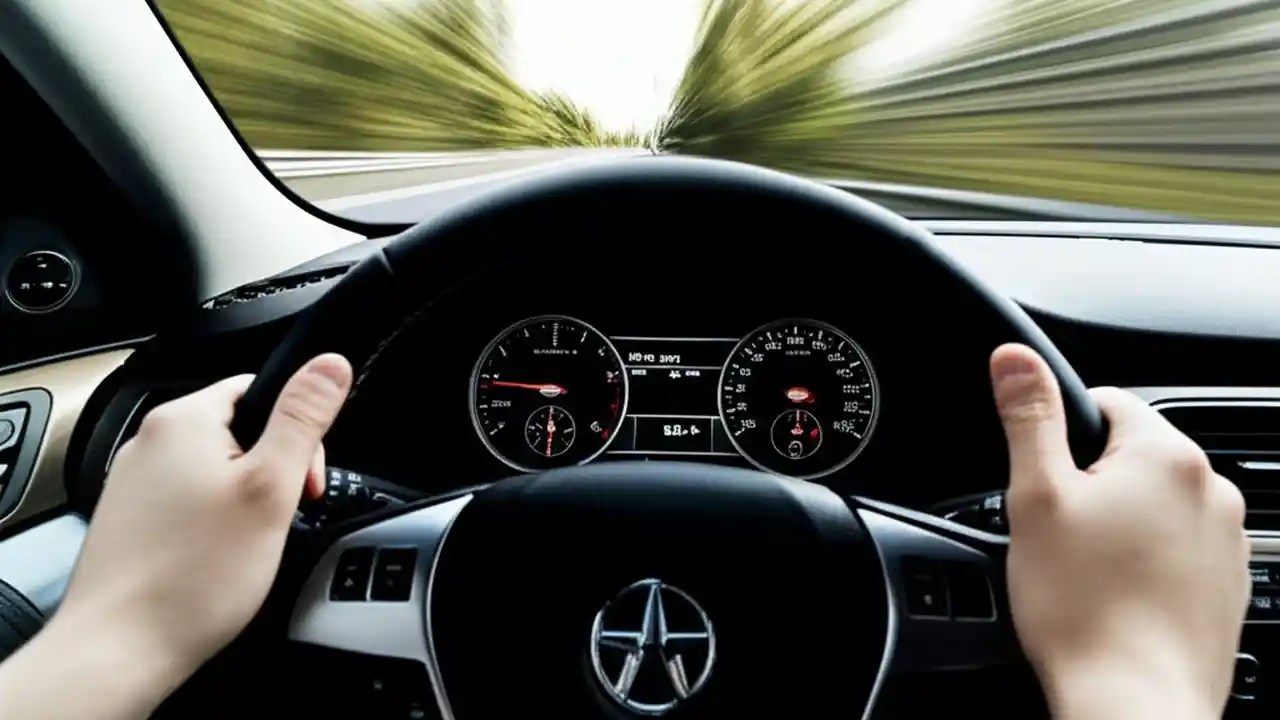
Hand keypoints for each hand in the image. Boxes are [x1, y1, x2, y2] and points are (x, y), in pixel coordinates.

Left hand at [0, 354, 352, 719]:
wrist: (121, 648)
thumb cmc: (193, 575)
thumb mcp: (271, 487)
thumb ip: (303, 419)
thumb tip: (330, 364)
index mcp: (182, 420)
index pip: (260, 389)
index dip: (297, 433)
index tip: (303, 479)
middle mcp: (149, 442)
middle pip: (240, 431)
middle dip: (272, 472)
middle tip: (278, 517)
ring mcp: (134, 483)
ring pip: (216, 471)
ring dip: (244, 501)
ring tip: (244, 545)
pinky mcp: (131, 520)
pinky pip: (189, 504)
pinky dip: (212, 525)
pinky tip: (216, 560)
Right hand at [991, 344, 1248, 719]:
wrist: (1133, 701)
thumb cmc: (1082, 606)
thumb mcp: (1035, 496)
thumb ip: (1029, 416)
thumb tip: (1014, 356)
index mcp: (1166, 455)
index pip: (1106, 403)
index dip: (1060, 438)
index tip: (1044, 483)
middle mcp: (1212, 490)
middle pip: (1132, 457)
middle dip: (1091, 484)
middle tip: (1058, 533)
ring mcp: (1229, 539)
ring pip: (1155, 506)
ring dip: (1120, 523)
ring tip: (1087, 572)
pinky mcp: (1229, 583)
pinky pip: (1178, 550)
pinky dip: (1147, 562)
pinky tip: (1117, 596)